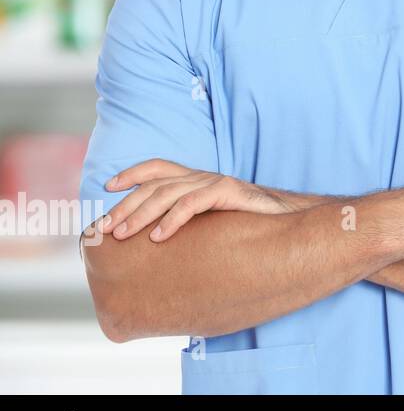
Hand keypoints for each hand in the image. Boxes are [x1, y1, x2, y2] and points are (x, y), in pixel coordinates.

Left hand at [97, 160, 292, 242]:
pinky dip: (171, 220)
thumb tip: (161, 243)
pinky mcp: (228, 192)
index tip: (107, 187)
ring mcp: (215, 182)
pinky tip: (157, 237)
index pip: (158, 167)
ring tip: (122, 235)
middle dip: (125, 206)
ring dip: (140, 214)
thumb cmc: (253, 223)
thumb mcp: (216, 218)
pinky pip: (192, 203)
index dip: (132, 174)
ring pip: (167, 193)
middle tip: (104, 229)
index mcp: (198, 179)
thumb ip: (193, 221)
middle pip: (154, 185)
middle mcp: (203, 176)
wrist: (292, 218)